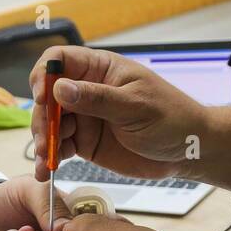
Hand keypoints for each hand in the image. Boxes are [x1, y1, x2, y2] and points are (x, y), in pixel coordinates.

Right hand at [29, 46, 209, 181]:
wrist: (188, 152)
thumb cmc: (172, 118)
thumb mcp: (135, 106)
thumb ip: (97, 98)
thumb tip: (59, 88)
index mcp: (101, 70)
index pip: (60, 60)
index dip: (45, 75)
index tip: (43, 97)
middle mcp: (87, 90)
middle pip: (47, 96)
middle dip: (42, 117)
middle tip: (46, 140)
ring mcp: (84, 117)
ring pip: (49, 123)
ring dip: (43, 140)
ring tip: (47, 160)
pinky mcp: (84, 141)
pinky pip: (59, 147)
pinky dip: (50, 159)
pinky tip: (45, 171)